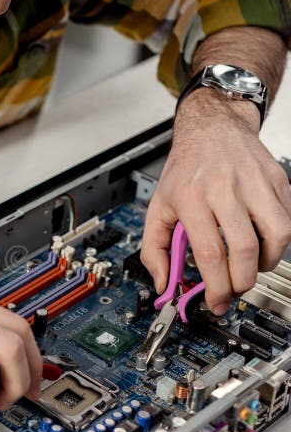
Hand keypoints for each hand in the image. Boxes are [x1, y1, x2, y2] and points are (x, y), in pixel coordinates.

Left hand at [141, 89, 290, 313]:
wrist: (213, 129)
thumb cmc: (185, 170)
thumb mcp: (157, 207)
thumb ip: (154, 248)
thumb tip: (163, 283)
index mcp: (192, 199)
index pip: (210, 253)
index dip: (217, 285)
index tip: (216, 302)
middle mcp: (225, 189)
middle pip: (245, 249)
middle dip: (243, 281)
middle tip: (235, 289)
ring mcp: (256, 184)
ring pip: (277, 236)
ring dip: (267, 263)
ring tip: (251, 266)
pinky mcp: (278, 181)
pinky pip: (287, 220)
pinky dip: (278, 241)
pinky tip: (261, 243)